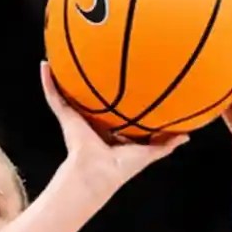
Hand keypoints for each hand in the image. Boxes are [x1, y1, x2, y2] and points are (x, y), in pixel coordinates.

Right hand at [40, 61, 187, 200]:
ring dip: (62, 78)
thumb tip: (186, 136)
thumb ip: (165, 144)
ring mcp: (77, 120)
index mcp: (108, 131)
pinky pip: (55, 97)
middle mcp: (91, 123)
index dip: (115, 96)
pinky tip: (45, 65)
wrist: (99, 174)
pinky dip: (48, 82)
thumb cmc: (121, 168)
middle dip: (89, 82)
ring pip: (68, 94)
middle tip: (93, 59)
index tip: (123, 79)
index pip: (111, 110)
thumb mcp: (148, 153)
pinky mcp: (67, 118)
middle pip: (89, 98)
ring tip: (59, 57)